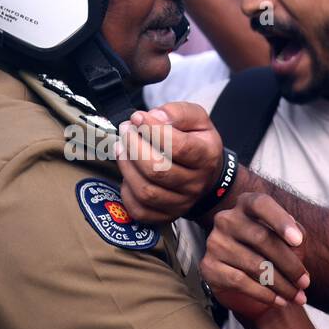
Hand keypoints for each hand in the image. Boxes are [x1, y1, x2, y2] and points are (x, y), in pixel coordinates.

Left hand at [117, 103, 222, 223]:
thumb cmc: (197, 143)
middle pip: (157, 170)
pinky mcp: (166, 216)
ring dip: (127, 166)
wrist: (207, 176)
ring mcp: (181, 203)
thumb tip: (155, 117)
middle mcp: (195, 184)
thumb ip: (178, 113)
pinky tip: (128, 173)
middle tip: (126, 130)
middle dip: (134, 147)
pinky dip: (126, 191)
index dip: (153, 131)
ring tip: (121, 147)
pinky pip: (139, 210)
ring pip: (146, 191)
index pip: (179, 147)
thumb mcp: (197, 120)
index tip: (138, 117)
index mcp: (206, 157)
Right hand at [200, 192, 308, 316]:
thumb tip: (296, 245)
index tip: (298, 241)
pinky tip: (279, 301)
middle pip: (262, 238)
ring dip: (281, 285)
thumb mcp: (287, 240)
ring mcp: (215, 243)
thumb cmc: (271, 253)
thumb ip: (296, 236)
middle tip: (305, 282)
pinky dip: (264, 294)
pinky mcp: (209, 267)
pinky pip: (240, 281)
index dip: (280, 221)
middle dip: (289, 264)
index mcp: (246, 205)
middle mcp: (227, 220)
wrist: (246, 280)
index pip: (261, 204)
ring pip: (254, 264)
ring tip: (297, 296)